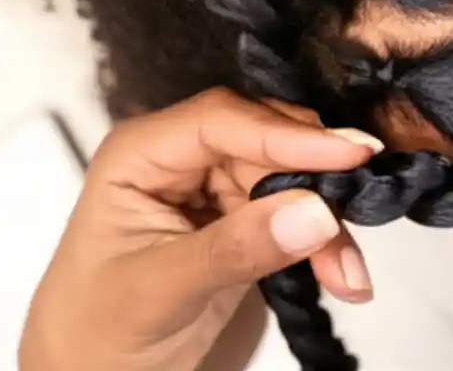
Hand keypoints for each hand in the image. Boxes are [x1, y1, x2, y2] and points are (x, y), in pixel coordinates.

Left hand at [19, 88, 384, 370]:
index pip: (222, 121)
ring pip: (293, 180)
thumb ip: (232, 249)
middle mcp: (182, 160)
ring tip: (347, 272)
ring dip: (328, 223)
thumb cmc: (92, 332)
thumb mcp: (157, 291)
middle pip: (268, 143)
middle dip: (316, 178)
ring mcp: (215, 190)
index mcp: (141, 154)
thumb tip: (311, 210)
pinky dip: (325, 245)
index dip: (287, 134)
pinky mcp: (243, 222)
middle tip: (360, 206)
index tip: (346, 153)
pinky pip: (299, 216)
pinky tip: (343, 277)